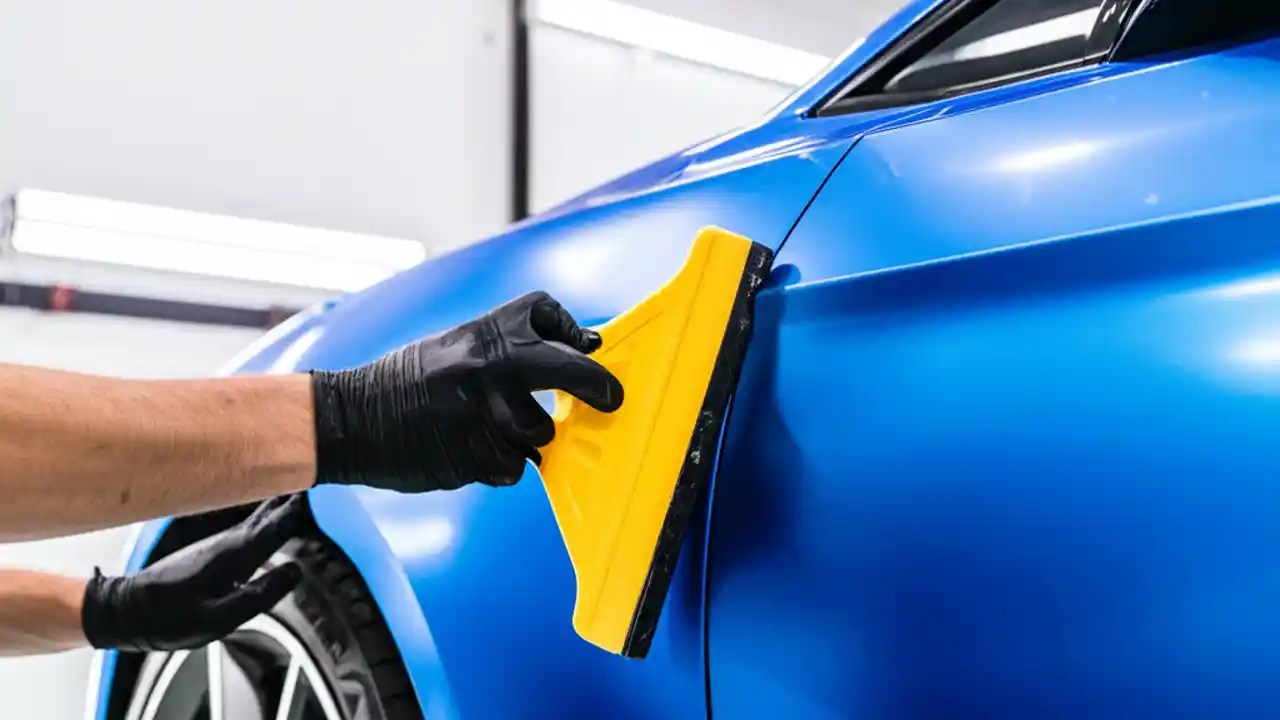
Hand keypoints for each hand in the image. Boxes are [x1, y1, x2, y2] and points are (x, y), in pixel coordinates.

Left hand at [81, 494, 308, 651]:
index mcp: (234, 556)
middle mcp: (228, 543)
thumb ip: (261, 594)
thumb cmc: (171, 619)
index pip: (276, 526)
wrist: (127, 611)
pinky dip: (262, 515)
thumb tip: (296, 571)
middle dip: (291, 497)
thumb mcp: (220, 618)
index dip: (298, 508)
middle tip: (313, 474)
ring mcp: (218, 545)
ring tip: (298, 490)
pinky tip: (266, 514)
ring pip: (256, 517)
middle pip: (268, 514)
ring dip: (277, 503)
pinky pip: (246, 525)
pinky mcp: (210, 551)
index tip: (316, 487)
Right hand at [310, 291, 622, 491]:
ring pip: (540, 433)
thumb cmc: (408, 382)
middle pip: (568, 370)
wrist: (351, 419)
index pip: (546, 314)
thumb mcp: (454, 347)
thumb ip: (505, 348)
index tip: (586, 346)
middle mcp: (489, 366)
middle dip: (596, 386)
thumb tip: (575, 351)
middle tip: (613, 399)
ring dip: (526, 438)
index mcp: (482, 333)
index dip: (570, 330)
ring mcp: (485, 412)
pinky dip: (501, 465)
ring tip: (488, 430)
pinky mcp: (476, 455)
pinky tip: (470, 451)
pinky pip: (514, 467)